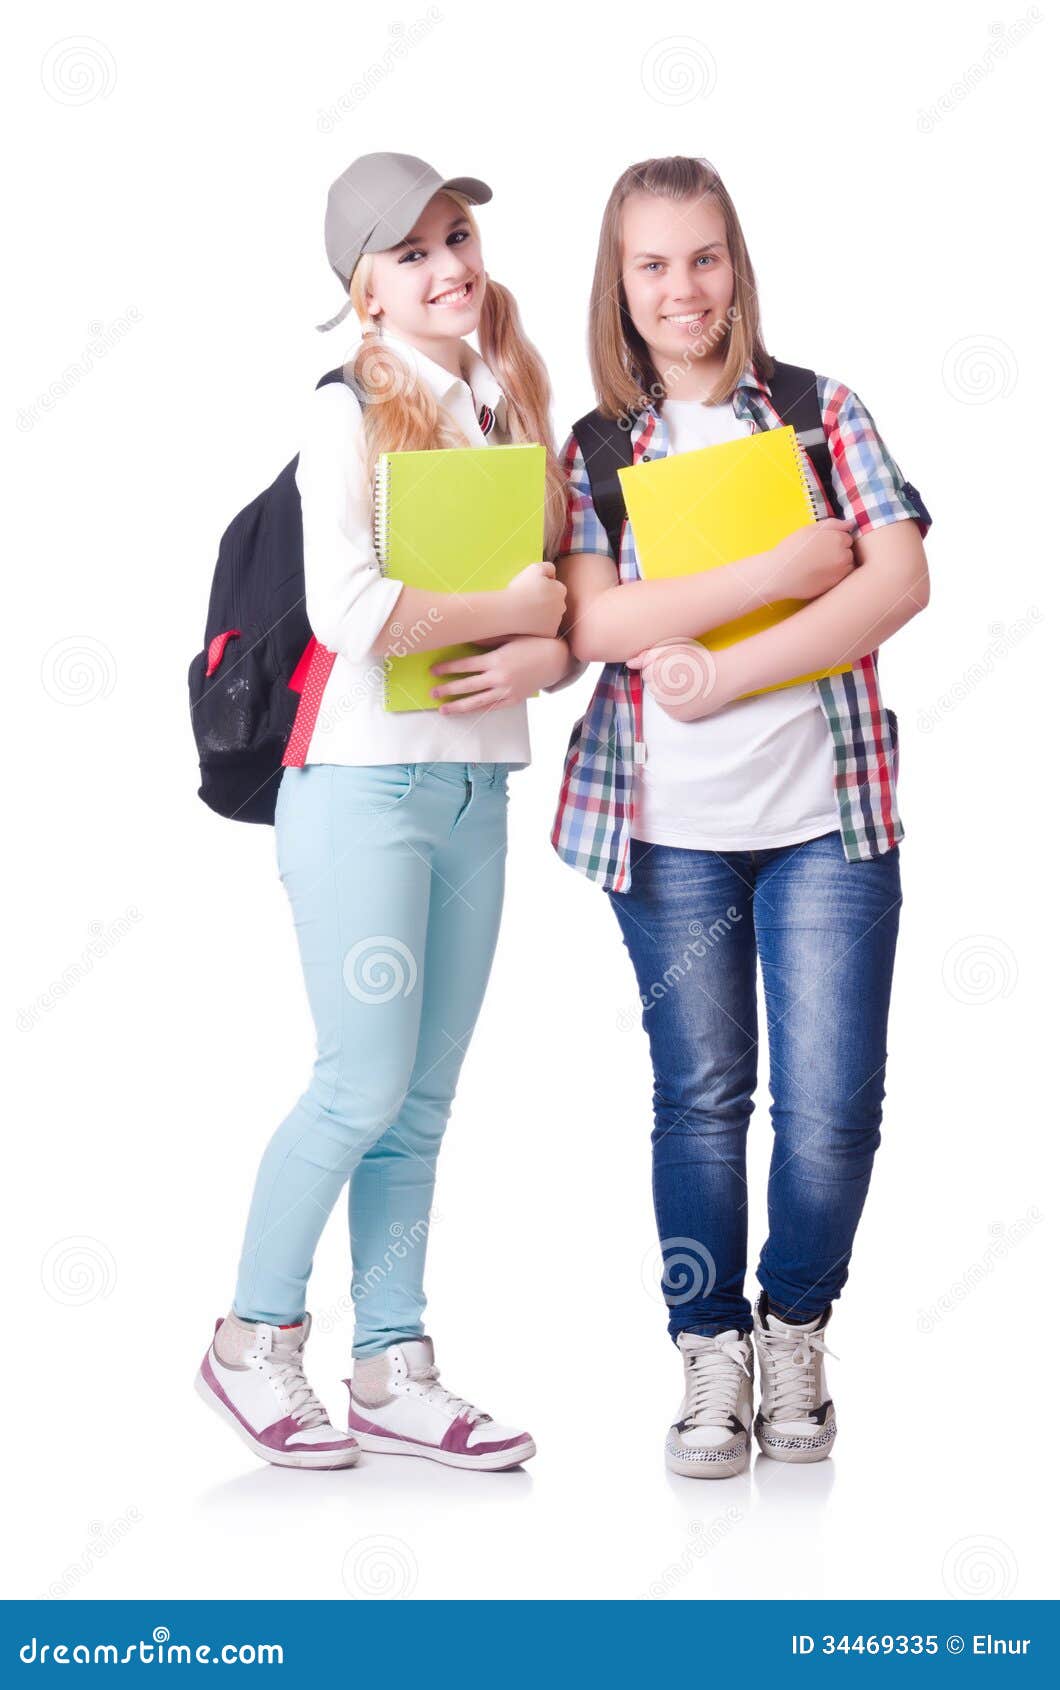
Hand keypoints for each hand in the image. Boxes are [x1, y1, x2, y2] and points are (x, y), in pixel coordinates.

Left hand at [431, 636, 568, 714]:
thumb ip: (488, 640)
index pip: (465, 665)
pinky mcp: (513, 700)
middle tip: (432, 692)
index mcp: (496, 659)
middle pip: (467, 685)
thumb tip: (467, 640)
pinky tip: (465, 712)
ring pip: (477, 702)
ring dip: (458, 706)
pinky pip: (491, 708)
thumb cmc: (533, 642)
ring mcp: (506, 691)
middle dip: (447, 689)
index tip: (433, 670)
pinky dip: (477, 711)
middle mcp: (499, 677)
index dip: (447, 668)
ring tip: (442, 709)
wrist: (556, 659)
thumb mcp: (510, 636)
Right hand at [502, 561, 566, 637]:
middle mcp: (563, 606)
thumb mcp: (535, 568)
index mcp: (561, 590)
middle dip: (546, 602)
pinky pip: (547, 630)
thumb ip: (549, 567)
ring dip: (543, 615)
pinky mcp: (550, 633)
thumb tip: (554, 575)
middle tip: (528, 602)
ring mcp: (557, 621)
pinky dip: (540, 628)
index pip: (555, 588)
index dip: (543, 589)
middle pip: (555, 603)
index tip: (531, 591)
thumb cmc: (521, 589)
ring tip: (527, 613)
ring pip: (552, 617)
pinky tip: (529, 623)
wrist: (509, 611)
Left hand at [627, 638, 729, 721]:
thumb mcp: (675, 649)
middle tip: (684, 674)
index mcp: (659, 673)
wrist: (726, 676)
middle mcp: (663, 693)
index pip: (647, 673)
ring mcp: (671, 707)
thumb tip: (630, 664)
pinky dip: (675, 703)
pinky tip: (689, 694)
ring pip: (659, 698)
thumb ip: (649, 655)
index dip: (661, 666)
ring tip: (687, 684)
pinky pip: (669, 709)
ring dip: (668, 691)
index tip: (678, 665)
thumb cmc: (700, 660)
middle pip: (652, 686)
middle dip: (662, 680)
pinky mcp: (679, 717)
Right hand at [766, 518, 856, 601]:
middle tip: (818, 555)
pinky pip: (840, 579)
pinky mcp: (835, 586)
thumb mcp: (809, 529)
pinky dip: (833, 576)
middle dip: (838, 552)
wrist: (779, 574)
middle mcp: (843, 556)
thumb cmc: (791, 549)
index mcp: (838, 539)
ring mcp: (840, 572)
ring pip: (846, 566)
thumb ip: (832, 524)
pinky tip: (818, 575)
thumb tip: (850, 523)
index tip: (821, 544)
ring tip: (818, 566)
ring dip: (838, 565)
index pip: (847, 538)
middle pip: (848, 552)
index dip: (834, 540)